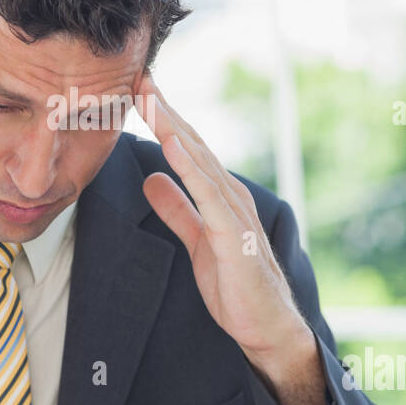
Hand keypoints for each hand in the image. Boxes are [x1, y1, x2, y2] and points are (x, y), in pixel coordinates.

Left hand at [135, 74, 313, 368]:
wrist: (266, 328)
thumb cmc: (237, 286)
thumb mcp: (197, 240)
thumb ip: (177, 208)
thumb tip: (152, 179)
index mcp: (219, 194)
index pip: (187, 147)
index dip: (163, 118)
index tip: (139, 90)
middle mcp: (230, 194)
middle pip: (193, 143)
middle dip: (166, 109)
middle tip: (140, 76)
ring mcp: (235, 212)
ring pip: (200, 160)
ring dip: (174, 128)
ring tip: (150, 99)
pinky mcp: (234, 235)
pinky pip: (208, 195)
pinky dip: (190, 167)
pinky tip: (171, 145)